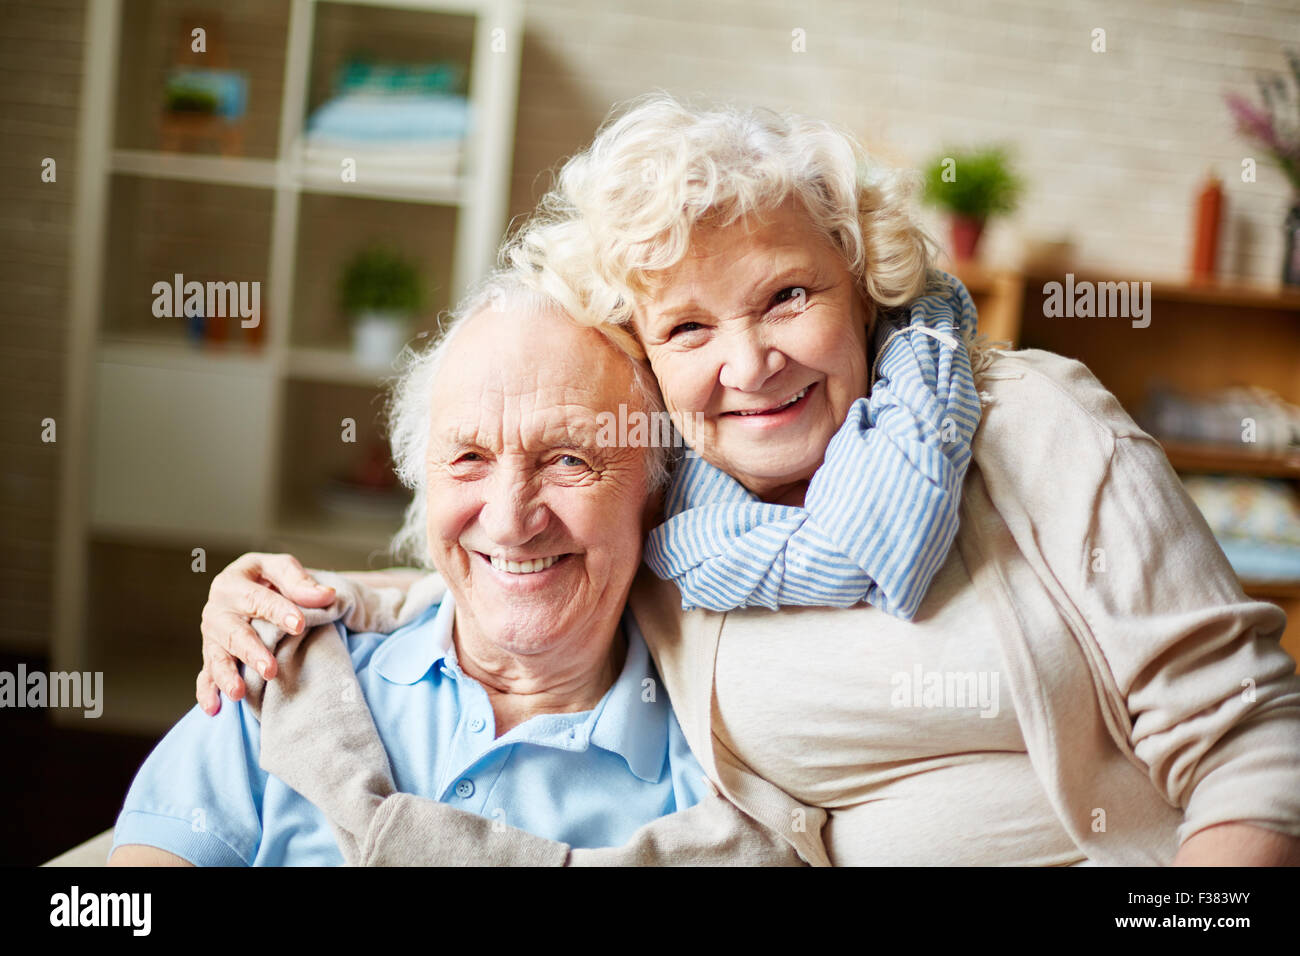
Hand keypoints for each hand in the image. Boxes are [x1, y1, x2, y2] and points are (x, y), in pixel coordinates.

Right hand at [197, 553, 335, 715]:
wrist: (255, 588)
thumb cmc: (271, 579)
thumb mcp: (283, 570)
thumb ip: (301, 582)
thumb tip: (327, 595)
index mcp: (233, 581)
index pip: (257, 599)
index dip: (278, 611)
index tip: (299, 625)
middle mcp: (217, 609)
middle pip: (233, 632)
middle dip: (251, 652)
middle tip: (270, 670)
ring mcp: (212, 635)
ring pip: (217, 657)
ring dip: (226, 676)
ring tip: (239, 694)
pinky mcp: (211, 655)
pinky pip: (206, 675)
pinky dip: (207, 692)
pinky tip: (214, 709)